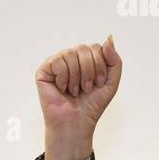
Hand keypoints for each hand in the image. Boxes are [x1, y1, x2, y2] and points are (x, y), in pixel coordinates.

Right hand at [36, 36, 121, 159]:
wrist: (77, 121)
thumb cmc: (93, 103)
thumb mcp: (111, 81)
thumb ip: (114, 60)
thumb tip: (109, 38)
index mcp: (86, 59)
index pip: (97, 47)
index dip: (101, 66)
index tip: (99, 84)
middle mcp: (71, 58)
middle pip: (84, 48)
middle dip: (90, 71)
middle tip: (87, 88)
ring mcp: (57, 62)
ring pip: (71, 54)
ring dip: (78, 77)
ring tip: (75, 90)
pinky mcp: (44, 70)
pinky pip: (58, 61)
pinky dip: (65, 77)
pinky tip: (63, 88)